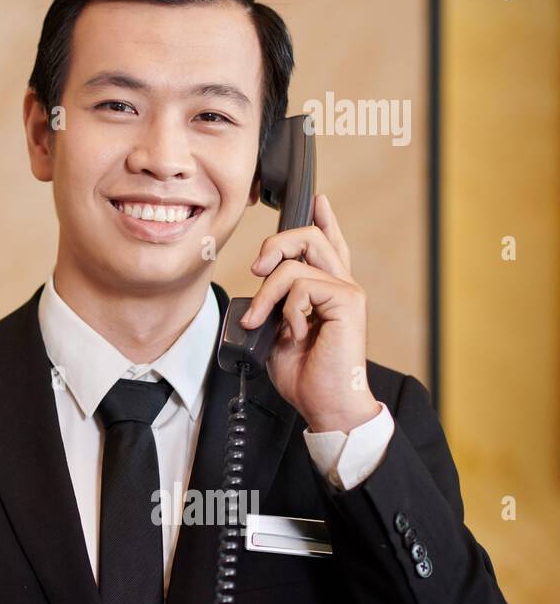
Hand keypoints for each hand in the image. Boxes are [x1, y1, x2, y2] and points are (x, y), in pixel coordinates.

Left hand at [238, 193, 380, 432]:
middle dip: (274, 244)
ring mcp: (347, 291)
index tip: (316, 199)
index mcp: (327, 290)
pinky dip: (286, 309)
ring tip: (262, 321)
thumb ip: (272, 306)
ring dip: (267, 294)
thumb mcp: (276, 333)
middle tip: (256, 272)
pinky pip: (301, 285)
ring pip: (295, 262)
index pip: (327, 244)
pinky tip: (296, 333)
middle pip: (308, 237)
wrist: (325, 403)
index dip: (322, 219)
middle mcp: (341, 284)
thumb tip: (258, 290)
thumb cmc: (305, 374)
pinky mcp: (348, 301)